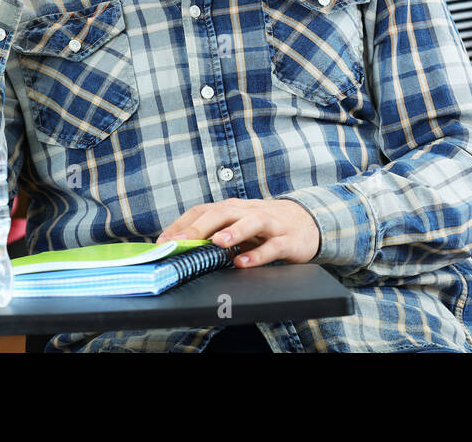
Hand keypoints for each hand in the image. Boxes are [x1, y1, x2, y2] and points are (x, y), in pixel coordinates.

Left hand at [157, 198, 320, 267]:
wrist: (308, 223)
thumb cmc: (265, 227)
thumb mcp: (239, 227)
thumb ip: (215, 234)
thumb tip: (180, 249)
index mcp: (234, 209)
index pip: (203, 210)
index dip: (182, 224)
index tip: (163, 241)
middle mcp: (250, 212)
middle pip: (223, 213)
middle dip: (200, 227)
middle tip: (182, 242)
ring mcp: (271, 224)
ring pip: (251, 222)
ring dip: (233, 232)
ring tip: (217, 243)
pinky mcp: (288, 240)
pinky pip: (273, 246)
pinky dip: (258, 254)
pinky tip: (243, 262)